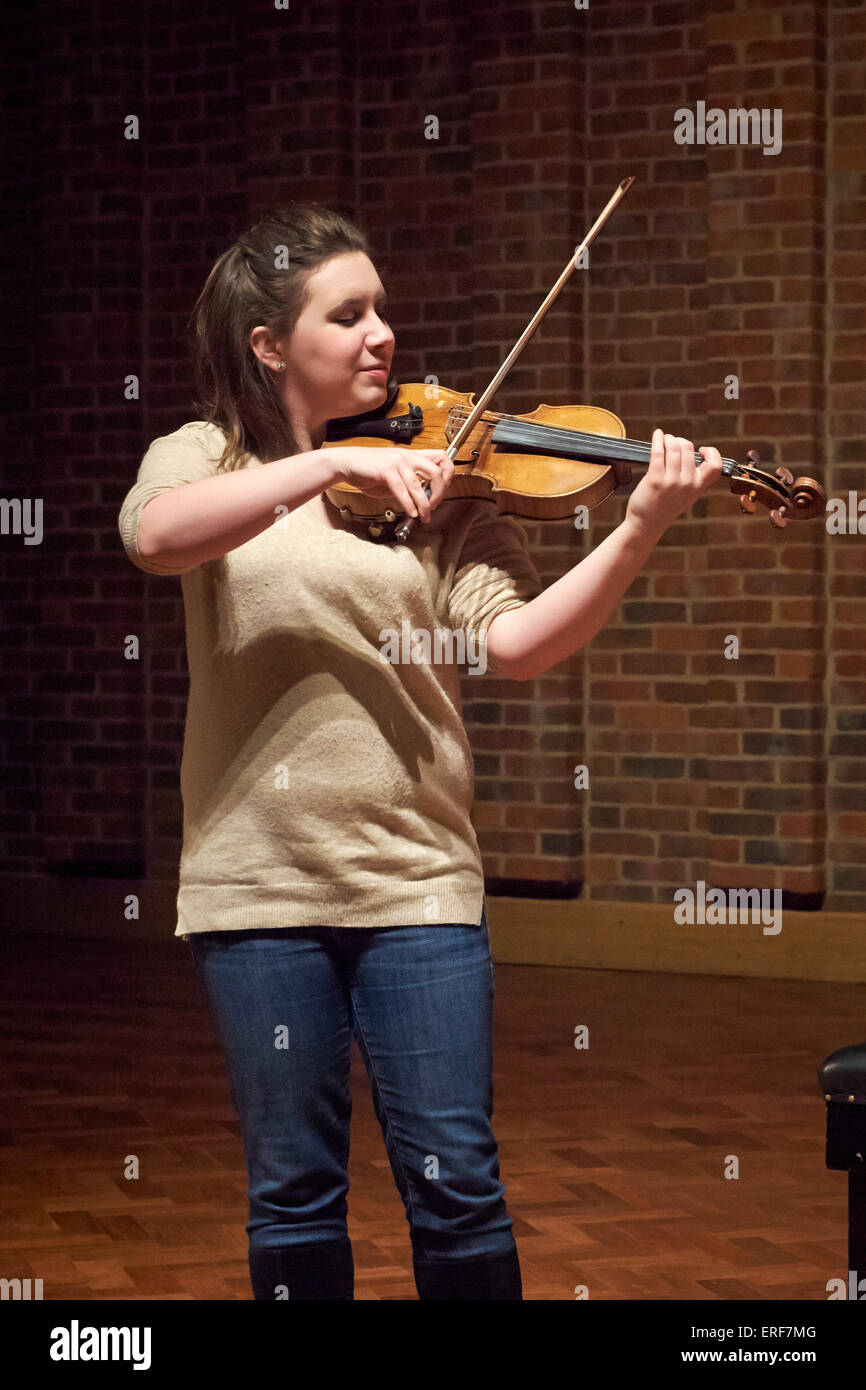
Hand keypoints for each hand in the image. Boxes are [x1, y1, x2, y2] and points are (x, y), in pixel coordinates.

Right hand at [325, 446, 453, 522]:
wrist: (347, 463)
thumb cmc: (369, 470)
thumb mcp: (395, 475)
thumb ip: (409, 484)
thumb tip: (423, 500)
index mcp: (412, 455)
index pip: (441, 457)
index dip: (449, 473)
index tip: (444, 489)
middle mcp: (408, 456)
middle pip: (437, 471)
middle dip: (440, 493)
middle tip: (434, 506)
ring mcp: (397, 462)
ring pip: (420, 485)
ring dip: (424, 505)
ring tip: (424, 516)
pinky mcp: (386, 470)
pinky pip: (402, 490)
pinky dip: (409, 504)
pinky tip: (411, 512)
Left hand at [624, 430, 723, 539]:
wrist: (647, 524)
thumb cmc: (665, 506)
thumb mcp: (687, 495)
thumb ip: (692, 477)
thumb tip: (688, 450)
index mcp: (698, 487)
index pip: (715, 466)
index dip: (712, 453)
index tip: (701, 450)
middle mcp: (687, 484)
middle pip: (689, 449)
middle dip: (680, 441)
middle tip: (673, 443)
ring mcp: (671, 482)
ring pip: (674, 448)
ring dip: (669, 439)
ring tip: (665, 439)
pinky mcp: (654, 479)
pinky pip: (658, 452)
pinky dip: (658, 439)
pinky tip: (657, 434)